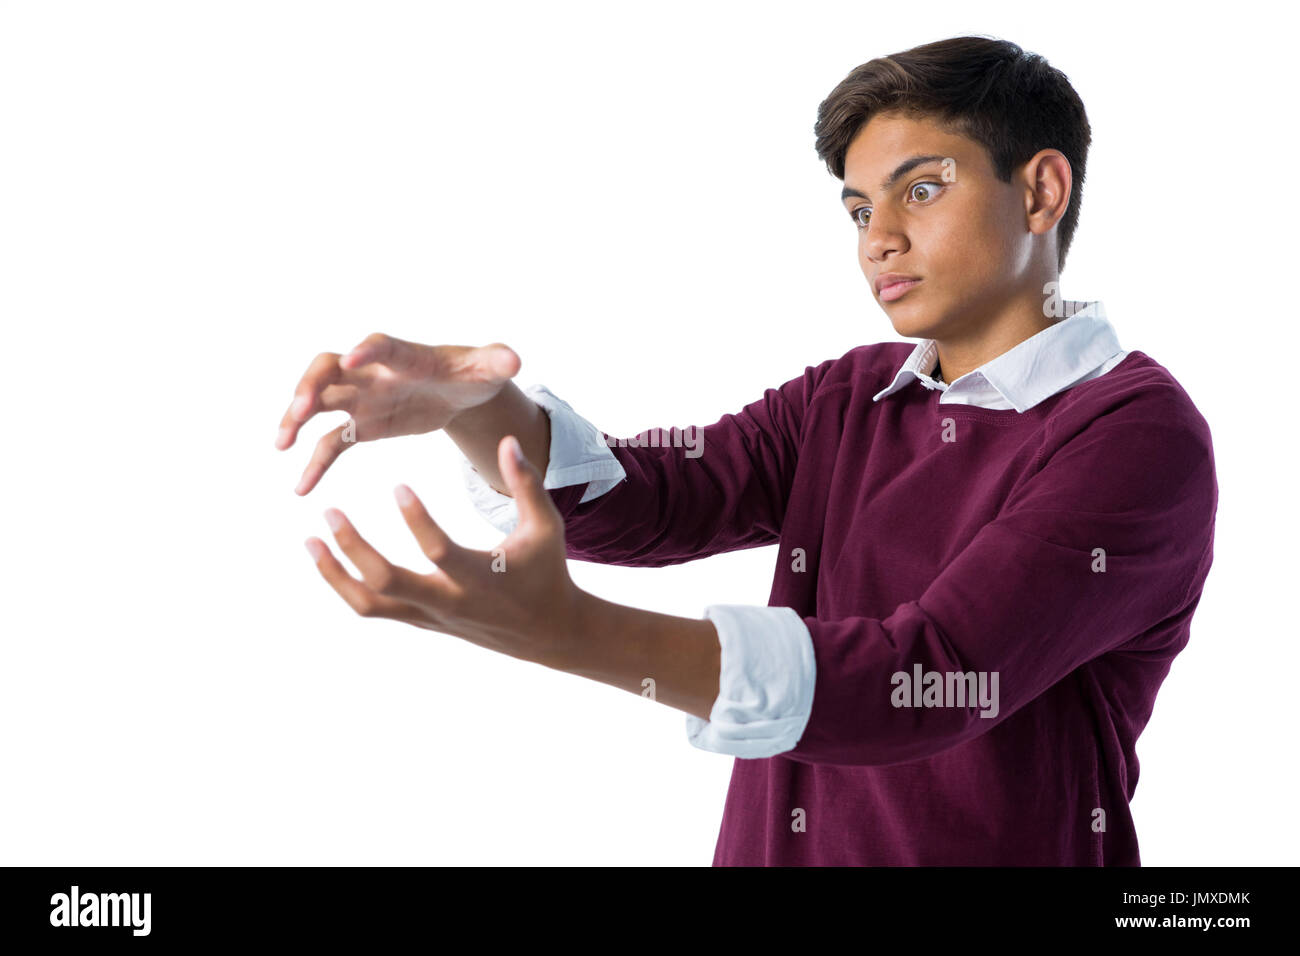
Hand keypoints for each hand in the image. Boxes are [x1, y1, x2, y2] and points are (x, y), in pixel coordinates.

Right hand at [275, 334, 521, 494]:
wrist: (461, 390)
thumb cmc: (472, 373)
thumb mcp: (487, 368)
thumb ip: (497, 362)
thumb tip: (514, 360)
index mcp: (405, 356)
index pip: (379, 346)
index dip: (365, 351)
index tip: (351, 360)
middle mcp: (373, 372)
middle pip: (329, 368)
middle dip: (311, 385)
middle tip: (300, 410)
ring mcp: (363, 398)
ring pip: (319, 403)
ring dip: (296, 419)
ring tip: (282, 445)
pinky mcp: (362, 425)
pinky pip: (331, 444)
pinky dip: (315, 464)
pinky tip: (302, 489)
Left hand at [304, 434, 582, 669]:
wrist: (545, 632)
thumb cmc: (546, 572)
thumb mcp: (545, 527)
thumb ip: (525, 484)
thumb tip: (507, 441)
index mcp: (480, 578)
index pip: (438, 552)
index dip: (416, 519)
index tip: (397, 485)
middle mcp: (449, 602)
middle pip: (387, 583)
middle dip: (353, 550)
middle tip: (329, 513)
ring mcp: (430, 615)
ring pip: (369, 604)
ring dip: (334, 575)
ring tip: (311, 541)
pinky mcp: (420, 621)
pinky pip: (373, 608)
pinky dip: (345, 585)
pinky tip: (326, 558)